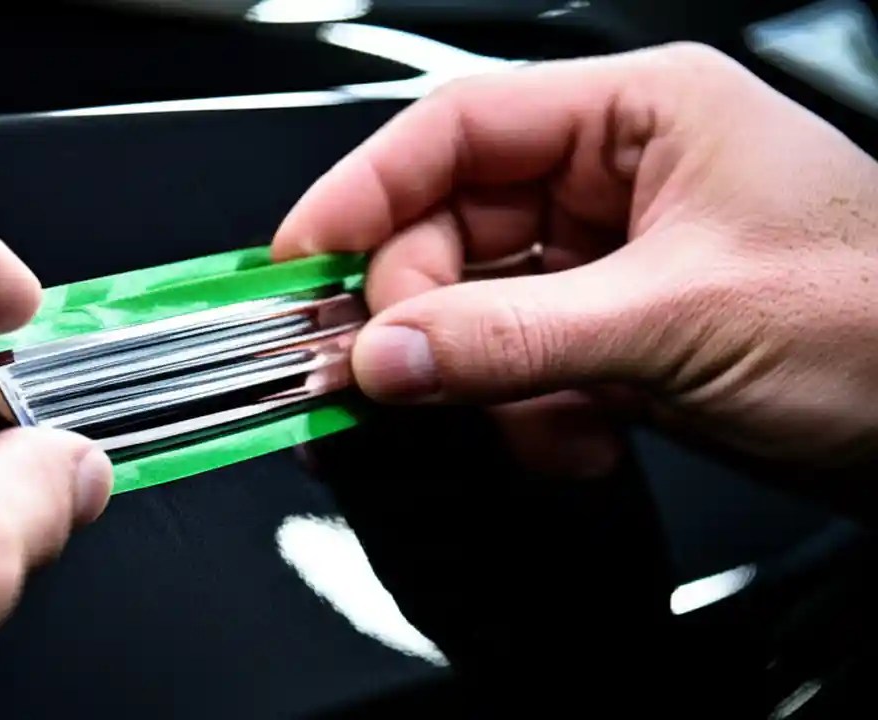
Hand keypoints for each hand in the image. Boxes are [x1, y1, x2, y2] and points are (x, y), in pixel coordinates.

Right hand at [273, 43, 877, 481]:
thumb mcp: (678, 323)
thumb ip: (511, 339)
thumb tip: (384, 355)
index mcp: (636, 117)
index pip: (455, 131)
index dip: (363, 195)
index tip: (302, 265)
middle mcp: (617, 180)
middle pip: (452, 230)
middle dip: (424, 314)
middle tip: (390, 379)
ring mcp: (614, 263)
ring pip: (480, 310)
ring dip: (485, 381)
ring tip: (531, 425)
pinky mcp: (619, 336)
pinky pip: (521, 367)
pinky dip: (530, 417)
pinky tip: (581, 441)